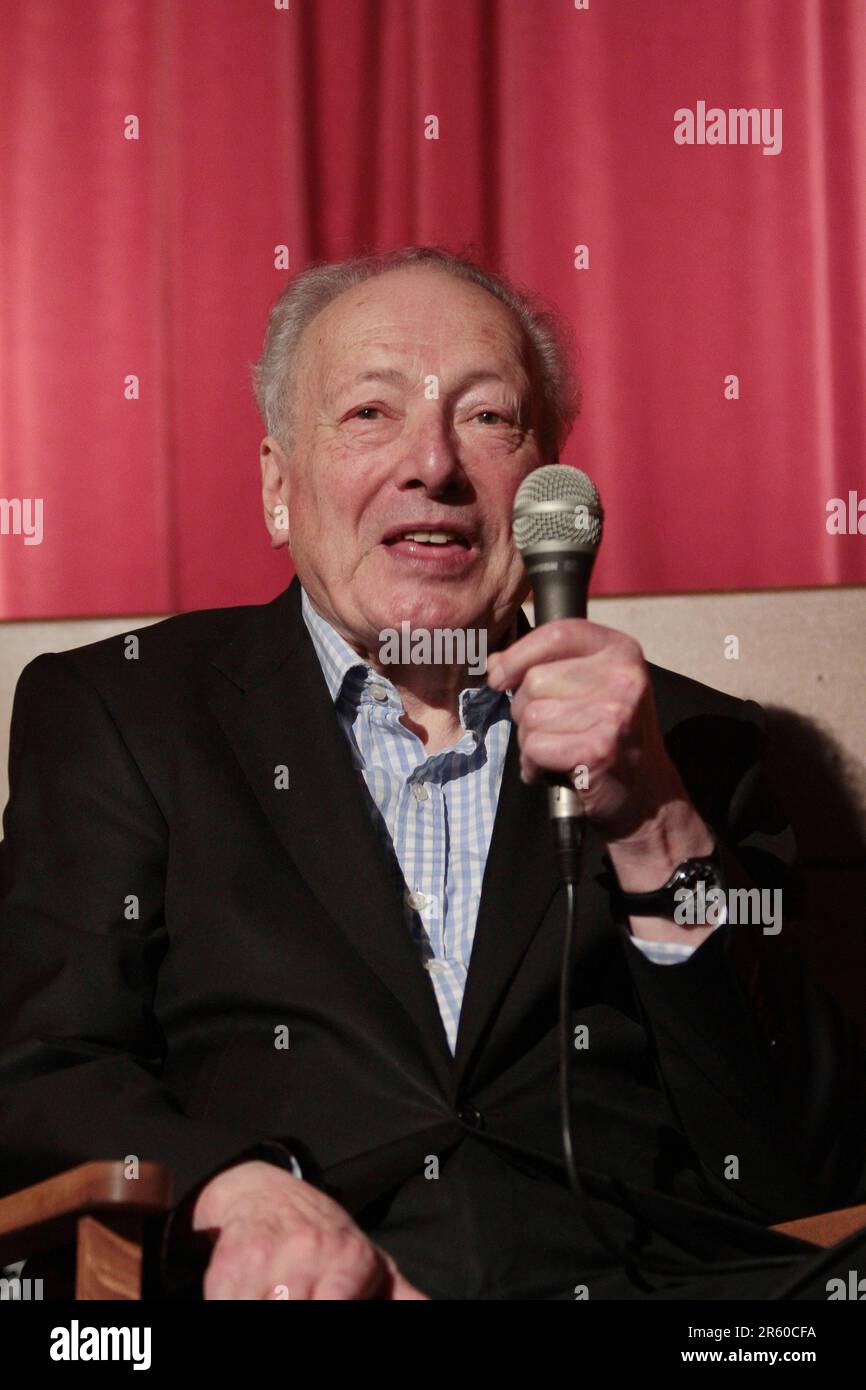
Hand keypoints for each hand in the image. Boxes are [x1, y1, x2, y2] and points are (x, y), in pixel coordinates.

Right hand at [192, 1160, 428, 1299]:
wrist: (265, 1192)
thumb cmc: (325, 1238)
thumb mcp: (373, 1265)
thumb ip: (406, 1298)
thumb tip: (439, 1313)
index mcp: (352, 1259)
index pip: (337, 1307)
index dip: (330, 1311)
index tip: (321, 1307)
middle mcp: (311, 1253)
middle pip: (299, 1309)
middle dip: (299, 1310)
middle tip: (303, 1302)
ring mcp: (269, 1257)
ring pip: (262, 1309)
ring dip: (265, 1309)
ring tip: (281, 1301)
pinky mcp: (231, 1262)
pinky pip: (228, 1305)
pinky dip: (233, 1306)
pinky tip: (250, 1299)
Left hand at [487, 619, 715, 939]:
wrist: (646, 797)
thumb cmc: (610, 739)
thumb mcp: (590, 689)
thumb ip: (547, 667)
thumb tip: (494, 664)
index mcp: (621, 652)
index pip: (557, 633)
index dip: (519, 655)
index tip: (501, 677)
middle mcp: (623, 677)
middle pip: (535, 680)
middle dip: (526, 710)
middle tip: (553, 730)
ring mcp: (614, 712)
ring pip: (530, 716)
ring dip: (531, 741)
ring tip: (558, 751)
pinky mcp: (599, 748)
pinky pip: (534, 747)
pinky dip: (534, 765)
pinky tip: (554, 769)